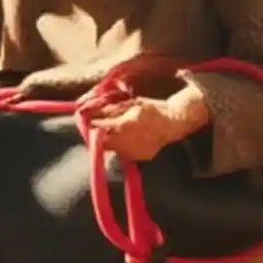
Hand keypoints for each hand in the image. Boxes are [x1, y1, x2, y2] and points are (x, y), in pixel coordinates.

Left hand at [86, 94, 208, 161]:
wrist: (173, 123)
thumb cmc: (152, 109)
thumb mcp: (131, 104)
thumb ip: (112, 109)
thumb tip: (95, 112)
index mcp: (124, 125)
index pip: (100, 127)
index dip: (92, 124)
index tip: (88, 120)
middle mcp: (127, 141)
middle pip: (103, 142)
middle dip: (99, 136)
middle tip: (100, 129)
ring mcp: (134, 152)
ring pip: (112, 150)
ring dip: (109, 143)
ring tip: (114, 133)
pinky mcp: (140, 158)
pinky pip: (124, 154)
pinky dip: (121, 148)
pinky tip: (126, 140)